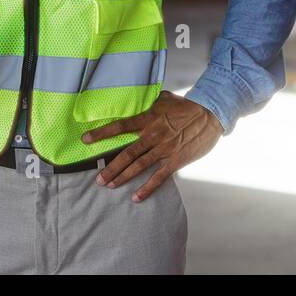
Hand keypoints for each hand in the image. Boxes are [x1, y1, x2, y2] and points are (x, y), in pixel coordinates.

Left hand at [81, 90, 221, 202]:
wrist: (210, 114)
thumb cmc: (187, 106)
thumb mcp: (165, 99)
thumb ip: (151, 103)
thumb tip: (143, 98)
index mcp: (148, 119)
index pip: (120, 126)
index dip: (102, 133)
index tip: (86, 140)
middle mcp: (152, 135)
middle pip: (127, 153)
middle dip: (111, 167)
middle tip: (98, 178)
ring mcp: (164, 149)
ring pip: (139, 166)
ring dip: (123, 177)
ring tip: (110, 186)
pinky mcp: (176, 160)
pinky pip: (159, 177)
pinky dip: (147, 188)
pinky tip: (136, 197)